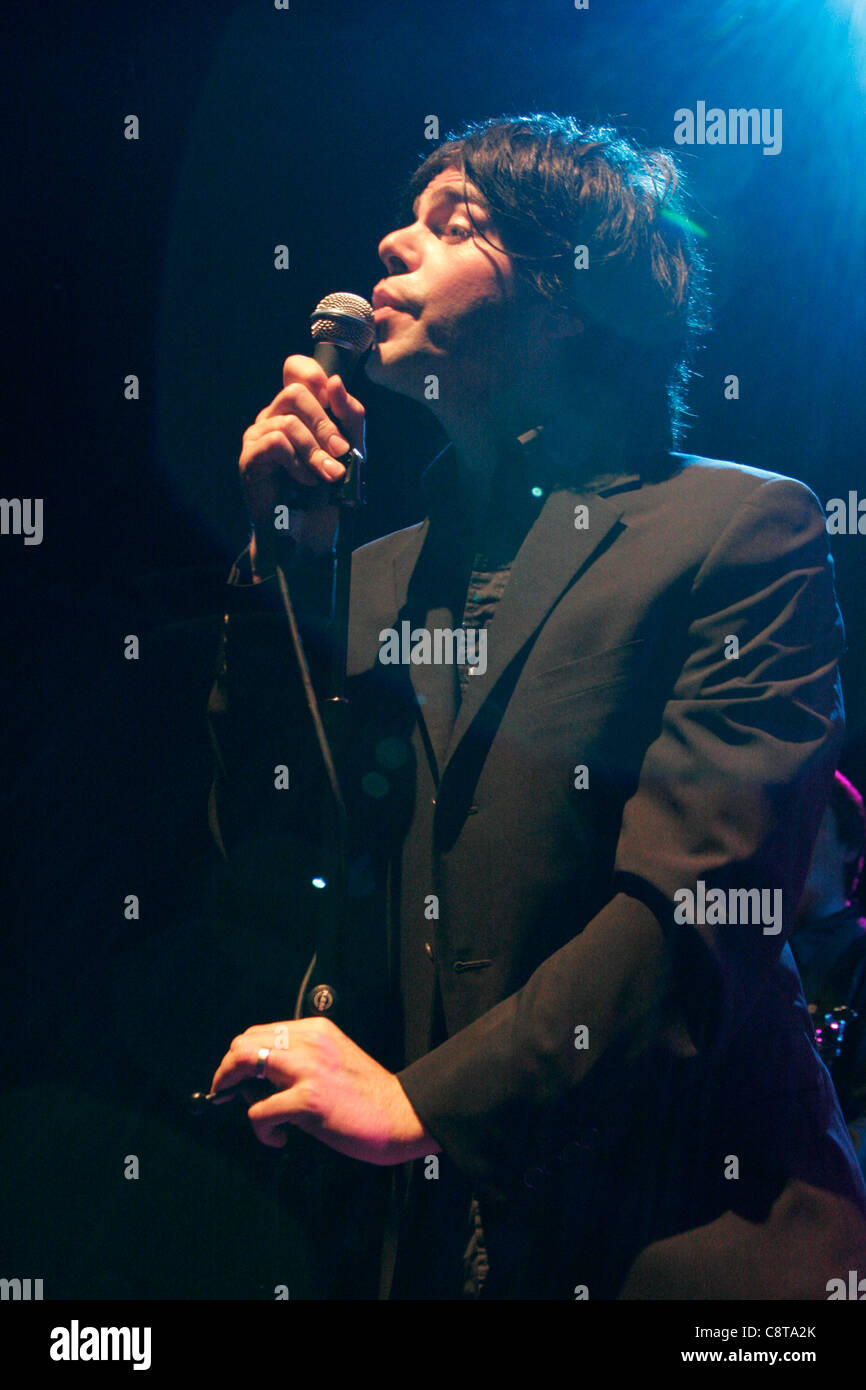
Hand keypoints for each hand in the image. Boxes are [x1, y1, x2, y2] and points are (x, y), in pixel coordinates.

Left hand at [210, 1017, 438, 1164]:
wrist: (402, 1115)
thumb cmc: (367, 1097)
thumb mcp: (333, 1061)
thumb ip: (301, 1061)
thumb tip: (256, 1082)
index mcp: (316, 1030)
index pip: (259, 1032)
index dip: (239, 1056)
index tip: (234, 1078)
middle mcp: (310, 1042)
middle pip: (244, 1043)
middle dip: (227, 1070)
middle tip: (227, 1094)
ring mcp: (308, 1069)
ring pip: (244, 1062)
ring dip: (232, 1089)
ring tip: (254, 1113)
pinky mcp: (308, 1100)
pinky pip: (259, 1111)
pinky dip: (261, 1130)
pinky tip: (280, 1138)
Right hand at [239, 355, 365, 574]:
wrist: (311, 534)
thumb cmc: (329, 493)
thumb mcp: (352, 450)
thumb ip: (350, 415)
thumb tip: (334, 381)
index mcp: (297, 411)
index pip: (295, 369)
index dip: (312, 373)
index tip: (329, 394)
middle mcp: (274, 417)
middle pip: (295, 392)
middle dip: (325, 424)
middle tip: (342, 453)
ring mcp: (258, 436)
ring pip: (288, 421)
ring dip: (316, 451)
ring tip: (329, 475)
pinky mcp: (250, 458)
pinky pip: (276, 442)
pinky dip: (298, 462)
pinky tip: (305, 480)